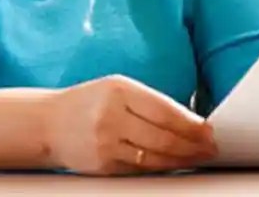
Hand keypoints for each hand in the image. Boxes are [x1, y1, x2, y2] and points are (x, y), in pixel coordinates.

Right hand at [42, 74, 216, 174]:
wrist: (47, 124)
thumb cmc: (90, 102)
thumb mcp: (118, 89)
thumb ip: (151, 102)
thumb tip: (192, 121)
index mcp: (119, 91)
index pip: (165, 111)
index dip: (191, 124)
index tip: (209, 130)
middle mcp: (111, 118)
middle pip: (163, 137)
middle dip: (192, 145)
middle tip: (211, 148)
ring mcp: (105, 144)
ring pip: (154, 157)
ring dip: (181, 159)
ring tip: (199, 157)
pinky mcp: (102, 166)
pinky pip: (139, 169)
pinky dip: (161, 167)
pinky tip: (175, 164)